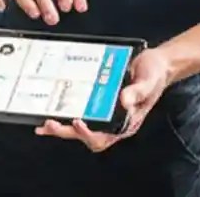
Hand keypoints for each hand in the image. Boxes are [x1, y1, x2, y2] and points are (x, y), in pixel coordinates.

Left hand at [35, 46, 172, 151]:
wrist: (156, 63)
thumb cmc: (154, 74)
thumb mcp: (148, 80)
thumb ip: (137, 91)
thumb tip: (123, 101)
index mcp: (126, 122)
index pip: (104, 137)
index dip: (88, 134)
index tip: (77, 122)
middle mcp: (113, 122)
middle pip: (87, 135)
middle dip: (66, 132)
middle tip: (48, 124)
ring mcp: (105, 113)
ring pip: (80, 128)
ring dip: (61, 128)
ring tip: (43, 125)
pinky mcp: (98, 102)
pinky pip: (80, 110)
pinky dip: (64, 113)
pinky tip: (50, 110)